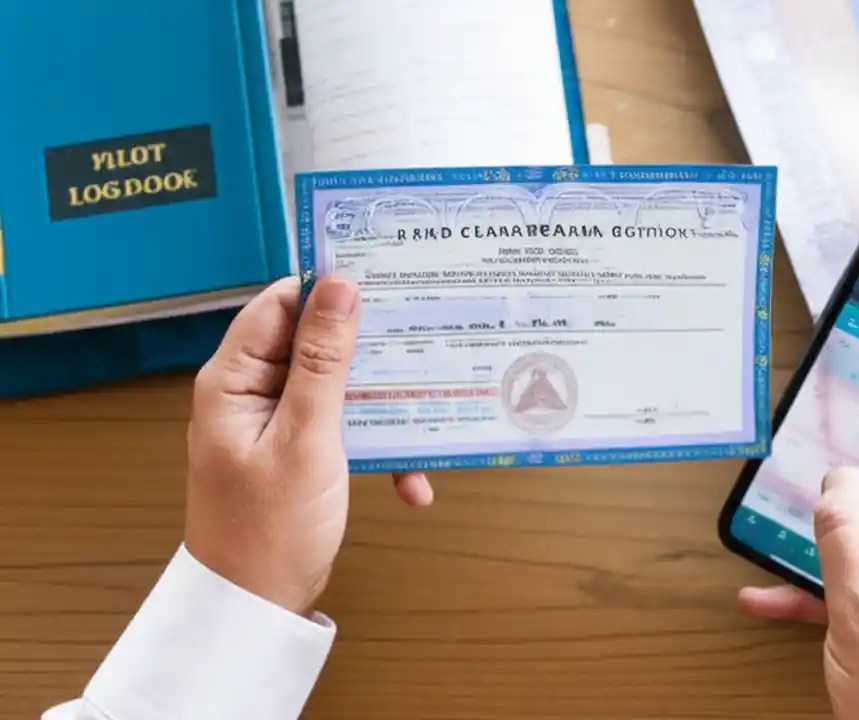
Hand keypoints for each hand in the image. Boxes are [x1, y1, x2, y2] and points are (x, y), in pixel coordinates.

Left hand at [184, 275, 434, 615]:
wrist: (257, 609)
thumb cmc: (267, 530)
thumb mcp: (305, 438)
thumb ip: (322, 361)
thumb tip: (339, 287)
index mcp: (234, 380)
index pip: (280, 305)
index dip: (326, 288)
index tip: (383, 279)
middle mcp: (252, 394)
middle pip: (316, 343)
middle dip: (370, 347)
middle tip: (423, 338)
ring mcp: (278, 424)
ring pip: (340, 387)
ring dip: (383, 405)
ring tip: (427, 412)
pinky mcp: (301, 452)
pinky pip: (347, 429)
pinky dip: (378, 449)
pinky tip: (410, 480)